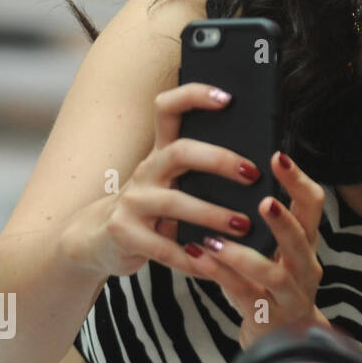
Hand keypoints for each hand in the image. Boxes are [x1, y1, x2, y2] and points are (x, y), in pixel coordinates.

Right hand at [73, 82, 266, 278]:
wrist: (97, 240)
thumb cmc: (153, 208)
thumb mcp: (173, 184)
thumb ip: (204, 173)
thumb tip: (263, 165)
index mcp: (162, 153)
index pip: (169, 108)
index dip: (194, 96)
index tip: (227, 97)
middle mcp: (146, 170)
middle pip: (180, 151)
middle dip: (219, 160)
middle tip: (252, 173)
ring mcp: (132, 201)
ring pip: (175, 201)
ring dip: (212, 214)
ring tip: (243, 226)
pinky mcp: (124, 233)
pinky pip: (162, 247)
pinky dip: (191, 259)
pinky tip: (214, 265)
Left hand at [185, 150, 330, 348]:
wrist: (279, 340)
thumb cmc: (270, 283)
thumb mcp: (276, 250)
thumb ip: (266, 221)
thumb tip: (237, 170)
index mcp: (307, 242)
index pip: (313, 205)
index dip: (299, 181)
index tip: (278, 156)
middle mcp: (306, 266)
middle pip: (303, 239)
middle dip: (284, 220)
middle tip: (265, 201)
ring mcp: (291, 294)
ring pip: (276, 273)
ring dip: (245, 255)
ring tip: (217, 239)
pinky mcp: (269, 316)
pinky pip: (245, 294)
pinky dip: (222, 275)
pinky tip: (201, 259)